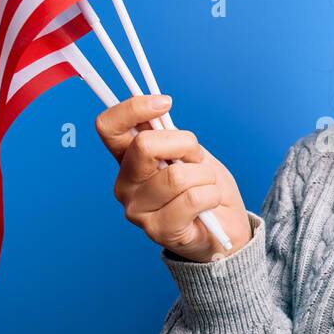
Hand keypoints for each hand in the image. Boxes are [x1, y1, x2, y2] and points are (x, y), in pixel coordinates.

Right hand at [94, 94, 252, 262]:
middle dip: (185, 144)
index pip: (108, 127)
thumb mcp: (189, 152)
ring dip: (204, 176)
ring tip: (206, 186)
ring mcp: (138, 210)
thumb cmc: (205, 186)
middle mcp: (125, 184)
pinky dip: (211, 195)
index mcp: (128, 159)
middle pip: (144, 145)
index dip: (132, 108)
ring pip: (177, 175)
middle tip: (196, 159)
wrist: (225, 226)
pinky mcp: (157, 231)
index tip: (165, 103)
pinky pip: (192, 199)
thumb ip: (168, 133)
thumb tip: (158, 107)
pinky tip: (209, 204)